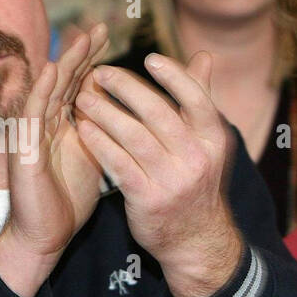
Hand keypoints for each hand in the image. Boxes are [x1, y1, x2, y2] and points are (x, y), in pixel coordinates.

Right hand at [0, 23, 108, 296]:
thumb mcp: (98, 157)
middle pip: (64, 81)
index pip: (78, 85)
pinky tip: (52, 71)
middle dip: (82, 53)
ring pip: (49, 91)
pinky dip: (41, 91)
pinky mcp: (23, 150)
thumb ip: (109, 131)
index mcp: (65, 126)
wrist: (45, 235)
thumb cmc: (68, 199)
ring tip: (80, 38)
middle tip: (101, 27)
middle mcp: (46, 125)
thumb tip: (133, 111)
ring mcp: (32, 135)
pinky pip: (32, 116)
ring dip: (64, 63)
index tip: (110, 34)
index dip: (93, 59)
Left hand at [74, 51, 243, 296]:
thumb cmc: (195, 181)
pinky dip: (99, 143)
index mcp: (214, 139)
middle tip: (99, 73)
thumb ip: (200, 99)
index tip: (148, 58)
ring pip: (133, 136)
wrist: (195, 240)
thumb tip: (204, 56)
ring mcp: (173, 180)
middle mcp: (197, 158)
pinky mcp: (148, 199)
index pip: (197, 98)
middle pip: (158, 113)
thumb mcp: (207, 144)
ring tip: (82, 98)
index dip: (174, 76)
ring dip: (104, 112)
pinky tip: (83, 129)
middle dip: (125, 88)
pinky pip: (118, 164)